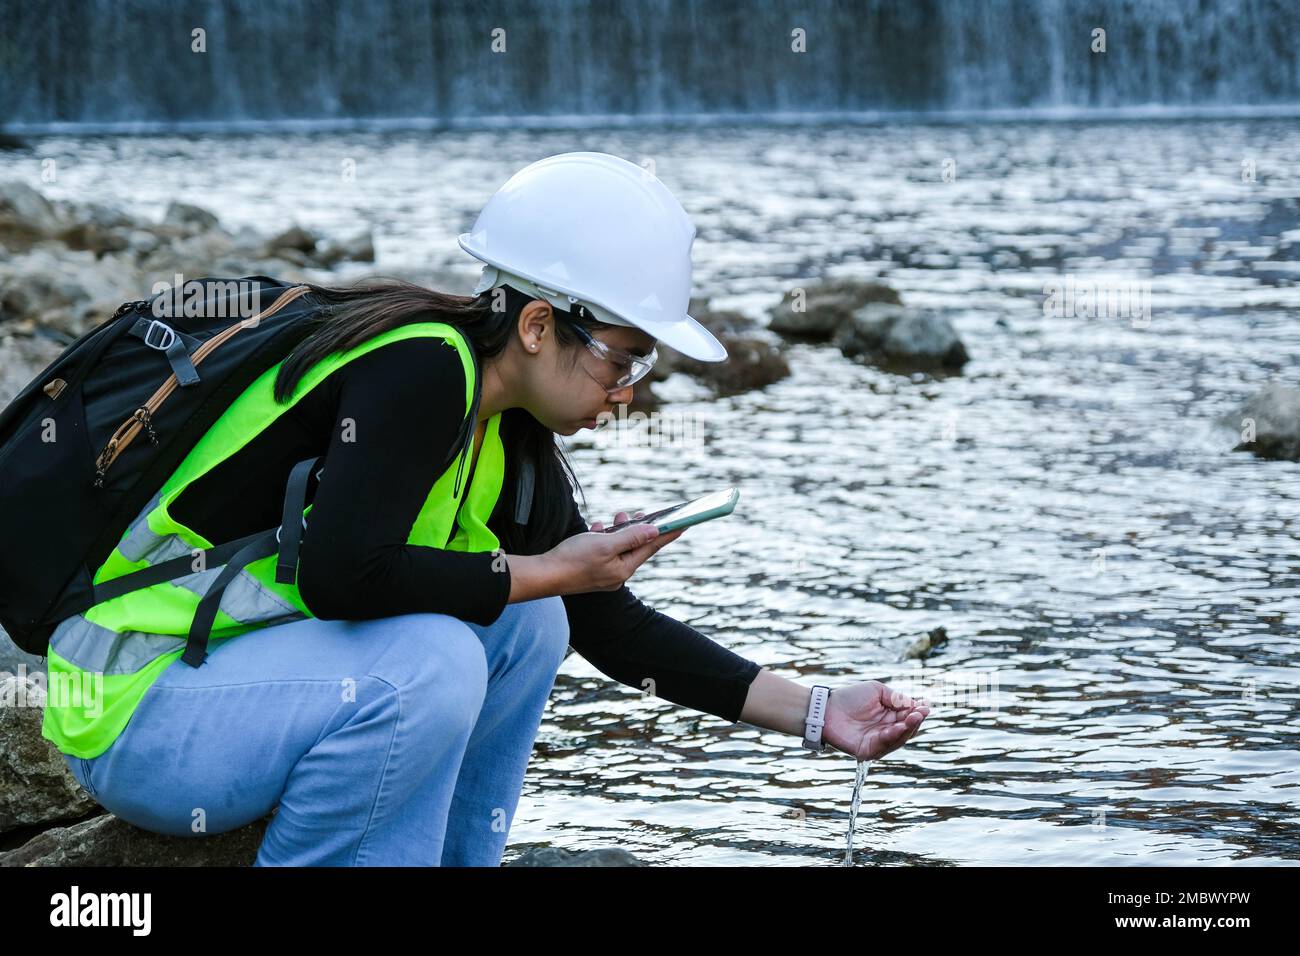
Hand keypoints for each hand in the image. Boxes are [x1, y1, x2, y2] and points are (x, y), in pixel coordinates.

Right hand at [547, 510, 685, 593]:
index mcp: (624, 568)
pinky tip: (597, 529)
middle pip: (636, 547)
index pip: (652, 547)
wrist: (544, 575)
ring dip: (620, 531)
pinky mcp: (592, 569)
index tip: (684, 523)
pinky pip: (604, 551)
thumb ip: (631, 537)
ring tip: (618, 517)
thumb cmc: (573, 559)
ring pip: (619, 548)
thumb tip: (654, 530)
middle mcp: (617, 573)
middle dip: (639, 528)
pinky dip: (604, 538)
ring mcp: (604, 572)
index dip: (668, 533)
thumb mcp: (605, 544)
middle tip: (640, 513)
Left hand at [821, 682, 929, 760]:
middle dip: (915, 721)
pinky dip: (892, 736)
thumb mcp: (877, 691)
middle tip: (921, 712)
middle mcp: (886, 731)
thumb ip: (896, 698)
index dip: (918, 712)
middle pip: (907, 730)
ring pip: (898, 739)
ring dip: (907, 729)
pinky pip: (884, 745)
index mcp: (890, 717)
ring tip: (913, 718)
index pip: (909, 717)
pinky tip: (898, 727)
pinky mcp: (868, 751)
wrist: (826, 707)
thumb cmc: (849, 697)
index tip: (926, 706)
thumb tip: (916, 704)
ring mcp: (878, 742)